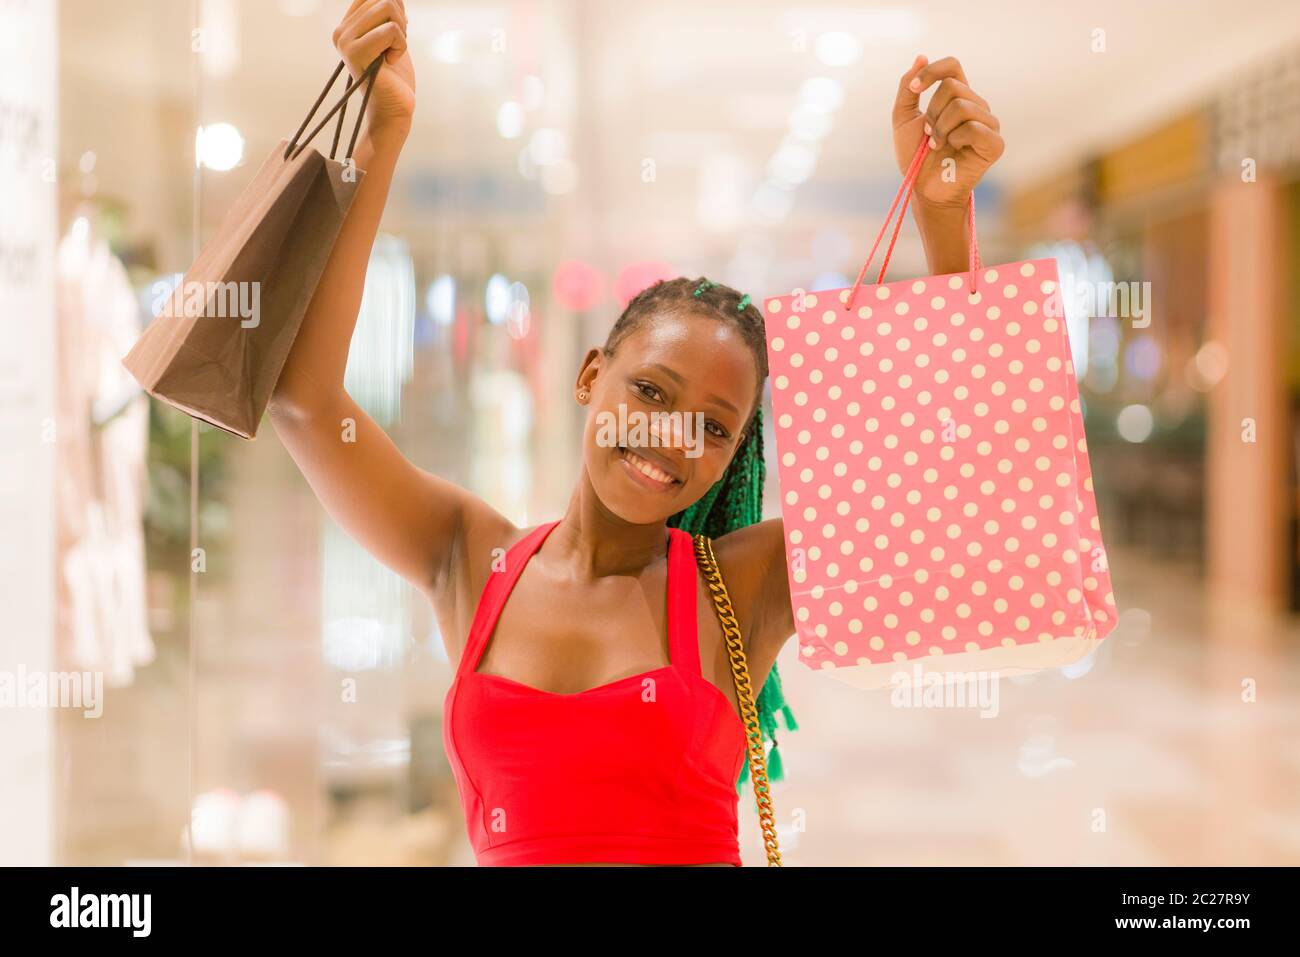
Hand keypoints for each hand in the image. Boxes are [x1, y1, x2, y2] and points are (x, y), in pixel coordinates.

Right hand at [333, 0, 414, 146]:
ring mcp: (346, 41)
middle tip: (396, 45)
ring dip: (401, 31)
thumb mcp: (391, 37)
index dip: (393, 6)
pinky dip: (402, 45)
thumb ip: (387, 15)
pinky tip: (392, 62)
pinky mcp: (356, 53)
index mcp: (347, 26)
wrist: (393, 110)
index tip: (396, 32)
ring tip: (393, 52)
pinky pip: (391, 30)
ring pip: (386, 7)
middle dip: (400, 19)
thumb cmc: (395, 77)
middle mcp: (341, 31)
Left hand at [892, 55, 1002, 209]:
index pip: (952, 66)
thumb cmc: (914, 156)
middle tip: (929, 135)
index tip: (914, 90)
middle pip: (953, 87)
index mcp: (958, 97)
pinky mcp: (994, 144)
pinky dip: (955, 140)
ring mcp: (989, 124)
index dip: (932, 72)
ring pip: (962, 106)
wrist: (923, 188)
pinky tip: (953, 151)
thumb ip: (908, 88)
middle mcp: (976, 106)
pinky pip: (974, 128)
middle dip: (932, 113)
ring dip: (941, 128)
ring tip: (937, 145)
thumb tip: (921, 56)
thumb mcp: (903, 118)